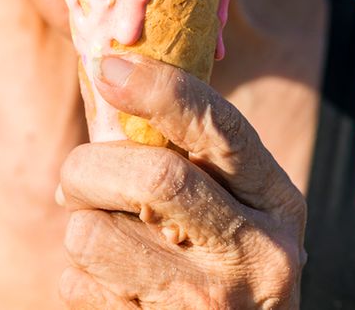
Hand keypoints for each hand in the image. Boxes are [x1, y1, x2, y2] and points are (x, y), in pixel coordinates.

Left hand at [57, 54, 307, 308]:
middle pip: (151, 176)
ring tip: (111, 239)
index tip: (110, 68)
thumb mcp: (244, 207)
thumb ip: (196, 155)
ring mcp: (204, 302)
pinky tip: (116, 284)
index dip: (160, 90)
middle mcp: (254, 255)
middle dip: (89, 167)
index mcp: (277, 203)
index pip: (220, 129)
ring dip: (83, 226)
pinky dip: (81, 277)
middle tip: (78, 176)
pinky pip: (77, 283)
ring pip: (94, 232)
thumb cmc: (228, 263)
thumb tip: (110, 79)